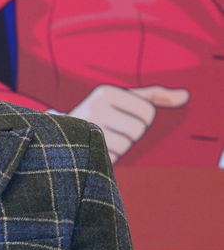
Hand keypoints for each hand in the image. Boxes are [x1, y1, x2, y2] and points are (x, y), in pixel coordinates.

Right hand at [68, 83, 188, 161]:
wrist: (63, 132)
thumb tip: (186, 97)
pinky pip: (114, 157)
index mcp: (106, 92)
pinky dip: (110, 156)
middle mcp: (95, 107)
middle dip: (131, 134)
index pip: (147, 112)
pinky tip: (98, 148)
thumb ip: (155, 96)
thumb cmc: (103, 114)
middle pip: (138, 129)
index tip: (126, 117)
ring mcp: (87, 128)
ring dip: (120, 146)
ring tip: (105, 138)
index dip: (143, 119)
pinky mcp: (84, 148)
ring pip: (126, 145)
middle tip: (114, 129)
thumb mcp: (125, 99)